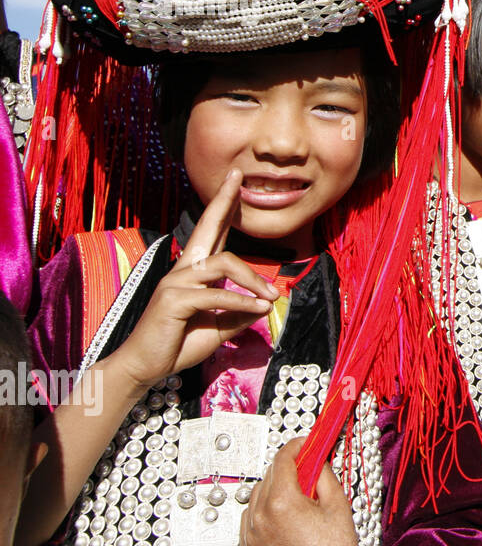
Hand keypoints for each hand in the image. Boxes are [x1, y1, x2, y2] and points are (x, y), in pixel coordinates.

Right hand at [113, 169, 279, 393]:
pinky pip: (216, 295)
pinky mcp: (173, 299)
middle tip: (239, 178)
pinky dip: (241, 302)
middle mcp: (183, 269)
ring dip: (253, 279)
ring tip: (271, 296)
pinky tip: (259, 308)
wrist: (146, 367)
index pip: (212, 234)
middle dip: (223, 201)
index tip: (236, 184)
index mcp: (194, 272)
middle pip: (207, 228)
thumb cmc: (180, 344)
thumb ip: (241, 313)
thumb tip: (266, 303)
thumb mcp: (219, 327)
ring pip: (223, 264)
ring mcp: (176, 281)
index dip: (224, 209)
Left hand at [239, 437, 363, 545]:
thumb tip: (317, 460)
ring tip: (299, 497)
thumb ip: (325, 476)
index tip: (306, 444)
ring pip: (257, 494)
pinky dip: (264, 510)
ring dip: (275, 488)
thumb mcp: (338, 506)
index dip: (297, 446)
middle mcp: (261, 517)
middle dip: (289, 468)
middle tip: (309, 470)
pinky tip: (284, 515)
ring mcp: (252, 534)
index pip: (283, 459)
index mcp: (283, 503)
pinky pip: (251, 517)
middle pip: (269, 474)